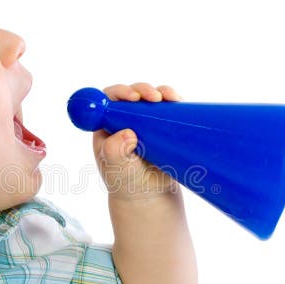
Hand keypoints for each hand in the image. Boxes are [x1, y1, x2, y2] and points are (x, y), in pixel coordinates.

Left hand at [92, 82, 182, 201]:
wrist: (148, 193)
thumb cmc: (125, 180)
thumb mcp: (115, 168)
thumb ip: (114, 151)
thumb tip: (127, 133)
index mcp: (106, 124)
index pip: (108, 100)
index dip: (119, 93)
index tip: (133, 98)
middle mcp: (124, 118)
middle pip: (132, 93)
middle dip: (143, 90)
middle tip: (155, 98)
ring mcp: (145, 120)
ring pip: (152, 97)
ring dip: (162, 92)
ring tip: (171, 100)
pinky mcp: (163, 124)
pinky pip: (169, 107)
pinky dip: (174, 101)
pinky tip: (179, 103)